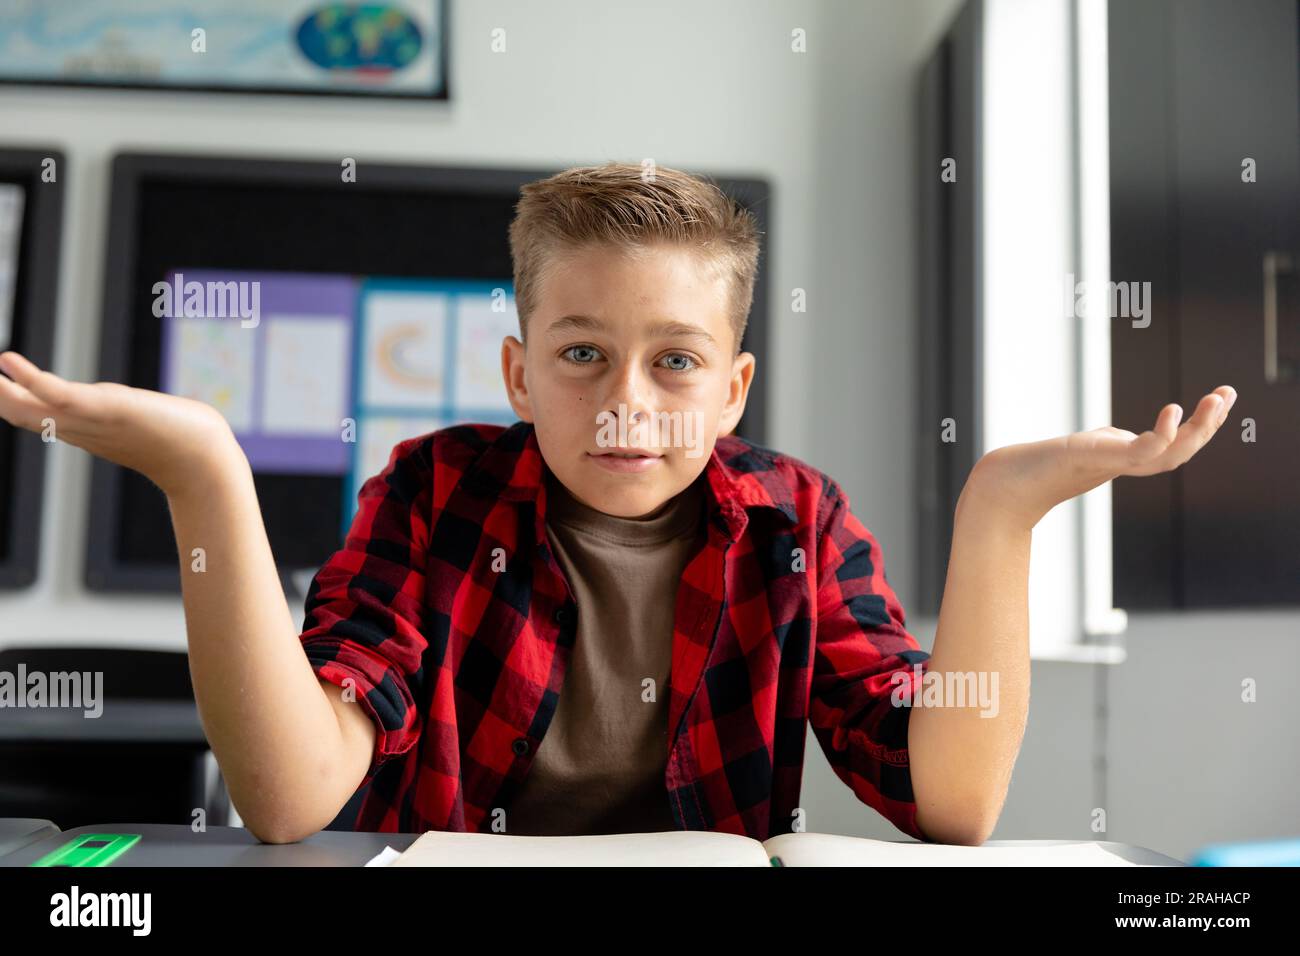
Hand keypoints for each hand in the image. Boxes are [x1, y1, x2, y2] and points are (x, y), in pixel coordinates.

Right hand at [0, 350, 242, 498]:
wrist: (204, 461)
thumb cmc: (179, 442)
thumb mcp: (137, 423)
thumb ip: (121, 416)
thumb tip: (125, 405)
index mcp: (81, 429)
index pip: (27, 414)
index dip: (3, 399)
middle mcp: (77, 428)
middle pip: (18, 412)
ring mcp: (89, 420)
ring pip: (28, 406)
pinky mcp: (106, 409)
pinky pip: (60, 395)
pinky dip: (31, 378)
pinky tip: (7, 359)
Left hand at [963, 384, 1237, 529]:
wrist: (1005, 486)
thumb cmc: (1038, 468)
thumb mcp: (1085, 447)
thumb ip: (1108, 441)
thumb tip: (1120, 436)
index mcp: (1124, 460)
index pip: (1174, 447)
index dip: (1199, 428)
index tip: (1220, 399)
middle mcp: (1124, 465)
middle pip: (1180, 450)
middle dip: (1209, 425)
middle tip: (1229, 393)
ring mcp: (1112, 464)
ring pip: (1169, 454)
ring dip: (1198, 429)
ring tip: (1217, 399)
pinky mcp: (1096, 460)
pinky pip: (1140, 452)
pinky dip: (1161, 436)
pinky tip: (1173, 412)